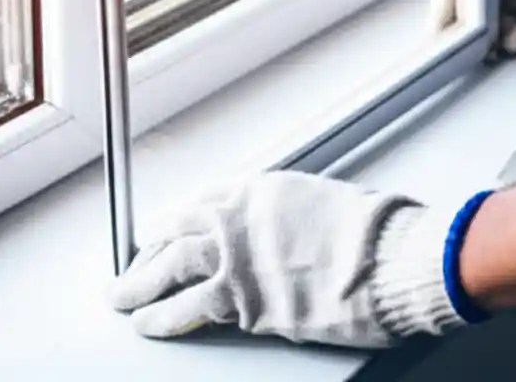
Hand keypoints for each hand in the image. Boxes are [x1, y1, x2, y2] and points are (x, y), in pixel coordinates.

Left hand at [108, 171, 466, 347]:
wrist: (392, 260)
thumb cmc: (374, 234)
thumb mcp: (320, 204)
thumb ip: (285, 218)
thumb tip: (273, 233)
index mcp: (258, 191)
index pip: (198, 205)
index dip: (175, 226)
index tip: (163, 236)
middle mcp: (237, 218)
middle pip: (175, 234)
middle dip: (147, 254)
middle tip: (130, 268)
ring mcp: (236, 259)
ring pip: (170, 269)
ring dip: (140, 286)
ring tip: (123, 297)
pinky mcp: (243, 302)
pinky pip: (189, 309)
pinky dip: (164, 318)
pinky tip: (151, 324)